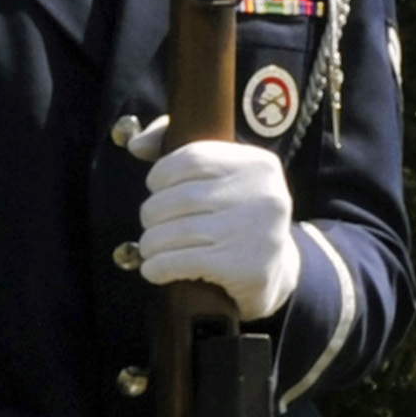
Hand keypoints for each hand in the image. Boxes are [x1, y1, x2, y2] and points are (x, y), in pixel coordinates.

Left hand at [136, 138, 300, 315]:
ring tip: (150, 249)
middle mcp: (264, 195)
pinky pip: (183, 262)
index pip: (193, 158)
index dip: (161, 173)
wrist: (278, 271)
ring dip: (152, 243)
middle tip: (151, 225)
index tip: (155, 189)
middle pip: (182, 197)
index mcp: (259, 165)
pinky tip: (155, 270)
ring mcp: (257, 233)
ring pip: (177, 231)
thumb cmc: (238, 216)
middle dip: (153, 213)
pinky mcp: (246, 268)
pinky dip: (159, 267)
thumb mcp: (223, 176)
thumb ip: (181, 152)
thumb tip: (136, 145)